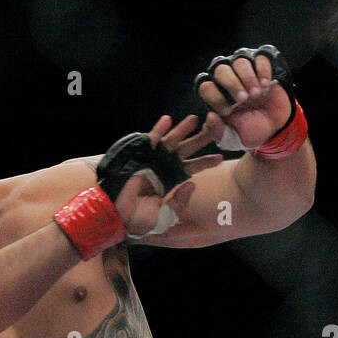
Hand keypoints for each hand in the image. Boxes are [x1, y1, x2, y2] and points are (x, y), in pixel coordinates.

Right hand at [111, 113, 222, 239]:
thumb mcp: (166, 216)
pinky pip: (151, 140)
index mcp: (172, 180)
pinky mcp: (139, 155)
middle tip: (215, 129)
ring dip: (183, 129)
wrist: (118, 215)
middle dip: (199, 140)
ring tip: (196, 119)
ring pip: (171, 141)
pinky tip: (168, 119)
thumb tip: (192, 184)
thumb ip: (180, 203)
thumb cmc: (140, 218)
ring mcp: (152, 159)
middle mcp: (164, 167)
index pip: (192, 168)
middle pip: (186, 150)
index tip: (220, 158)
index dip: (205, 162)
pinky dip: (159, 129)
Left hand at [195, 45, 297, 149]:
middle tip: (243, 99)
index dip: (215, 97)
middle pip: (220, 69)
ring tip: (256, 95)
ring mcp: (244, 71)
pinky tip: (266, 85)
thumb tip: (210, 116)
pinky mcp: (262, 66)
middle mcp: (227, 79)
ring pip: (239, 61)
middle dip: (232, 84)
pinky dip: (263, 70)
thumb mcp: (232, 139)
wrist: (275, 128)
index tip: (228, 112)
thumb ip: (218, 132)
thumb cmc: (250, 131)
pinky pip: (260, 57)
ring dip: (248, 78)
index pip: (205, 87)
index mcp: (216, 95)